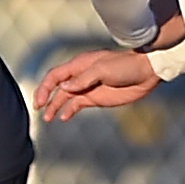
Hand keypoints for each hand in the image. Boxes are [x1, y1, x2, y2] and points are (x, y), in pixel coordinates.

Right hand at [34, 49, 159, 122]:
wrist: (145, 72)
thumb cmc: (125, 65)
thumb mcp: (103, 69)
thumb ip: (83, 79)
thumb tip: (64, 88)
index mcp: (79, 65)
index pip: (55, 75)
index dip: (45, 87)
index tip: (40, 101)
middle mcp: (80, 76)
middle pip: (56, 87)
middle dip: (46, 97)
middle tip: (39, 109)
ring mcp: (87, 88)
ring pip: (64, 97)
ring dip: (55, 107)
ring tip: (48, 118)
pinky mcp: (95, 98)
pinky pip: (77, 105)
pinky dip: (69, 111)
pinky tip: (64, 118)